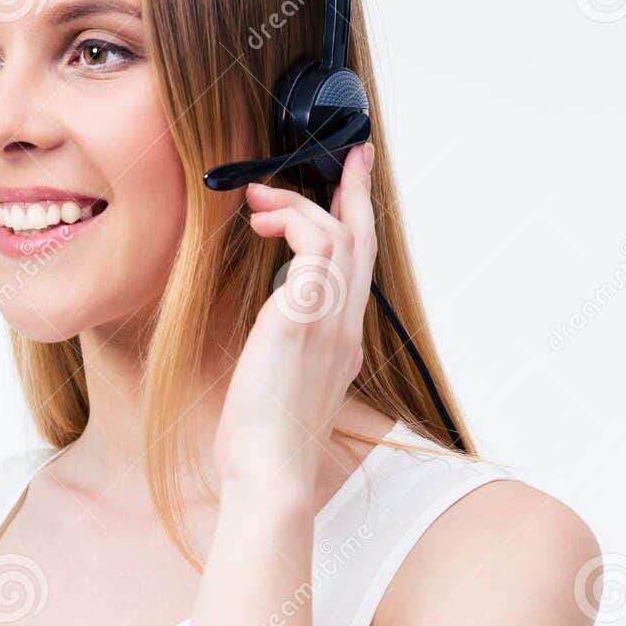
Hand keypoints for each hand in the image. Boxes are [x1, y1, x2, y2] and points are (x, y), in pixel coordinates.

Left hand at [213, 142, 376, 491]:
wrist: (270, 471)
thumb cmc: (262, 439)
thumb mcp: (277, 384)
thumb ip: (283, 349)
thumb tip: (270, 329)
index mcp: (342, 342)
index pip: (358, 269)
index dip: (356, 223)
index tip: (350, 188)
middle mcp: (346, 326)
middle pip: (364, 239)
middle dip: (357, 190)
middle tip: (350, 154)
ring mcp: (333, 319)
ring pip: (342, 232)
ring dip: (302, 203)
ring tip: (261, 199)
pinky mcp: (307, 315)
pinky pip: (316, 243)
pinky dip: (292, 220)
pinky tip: (261, 223)